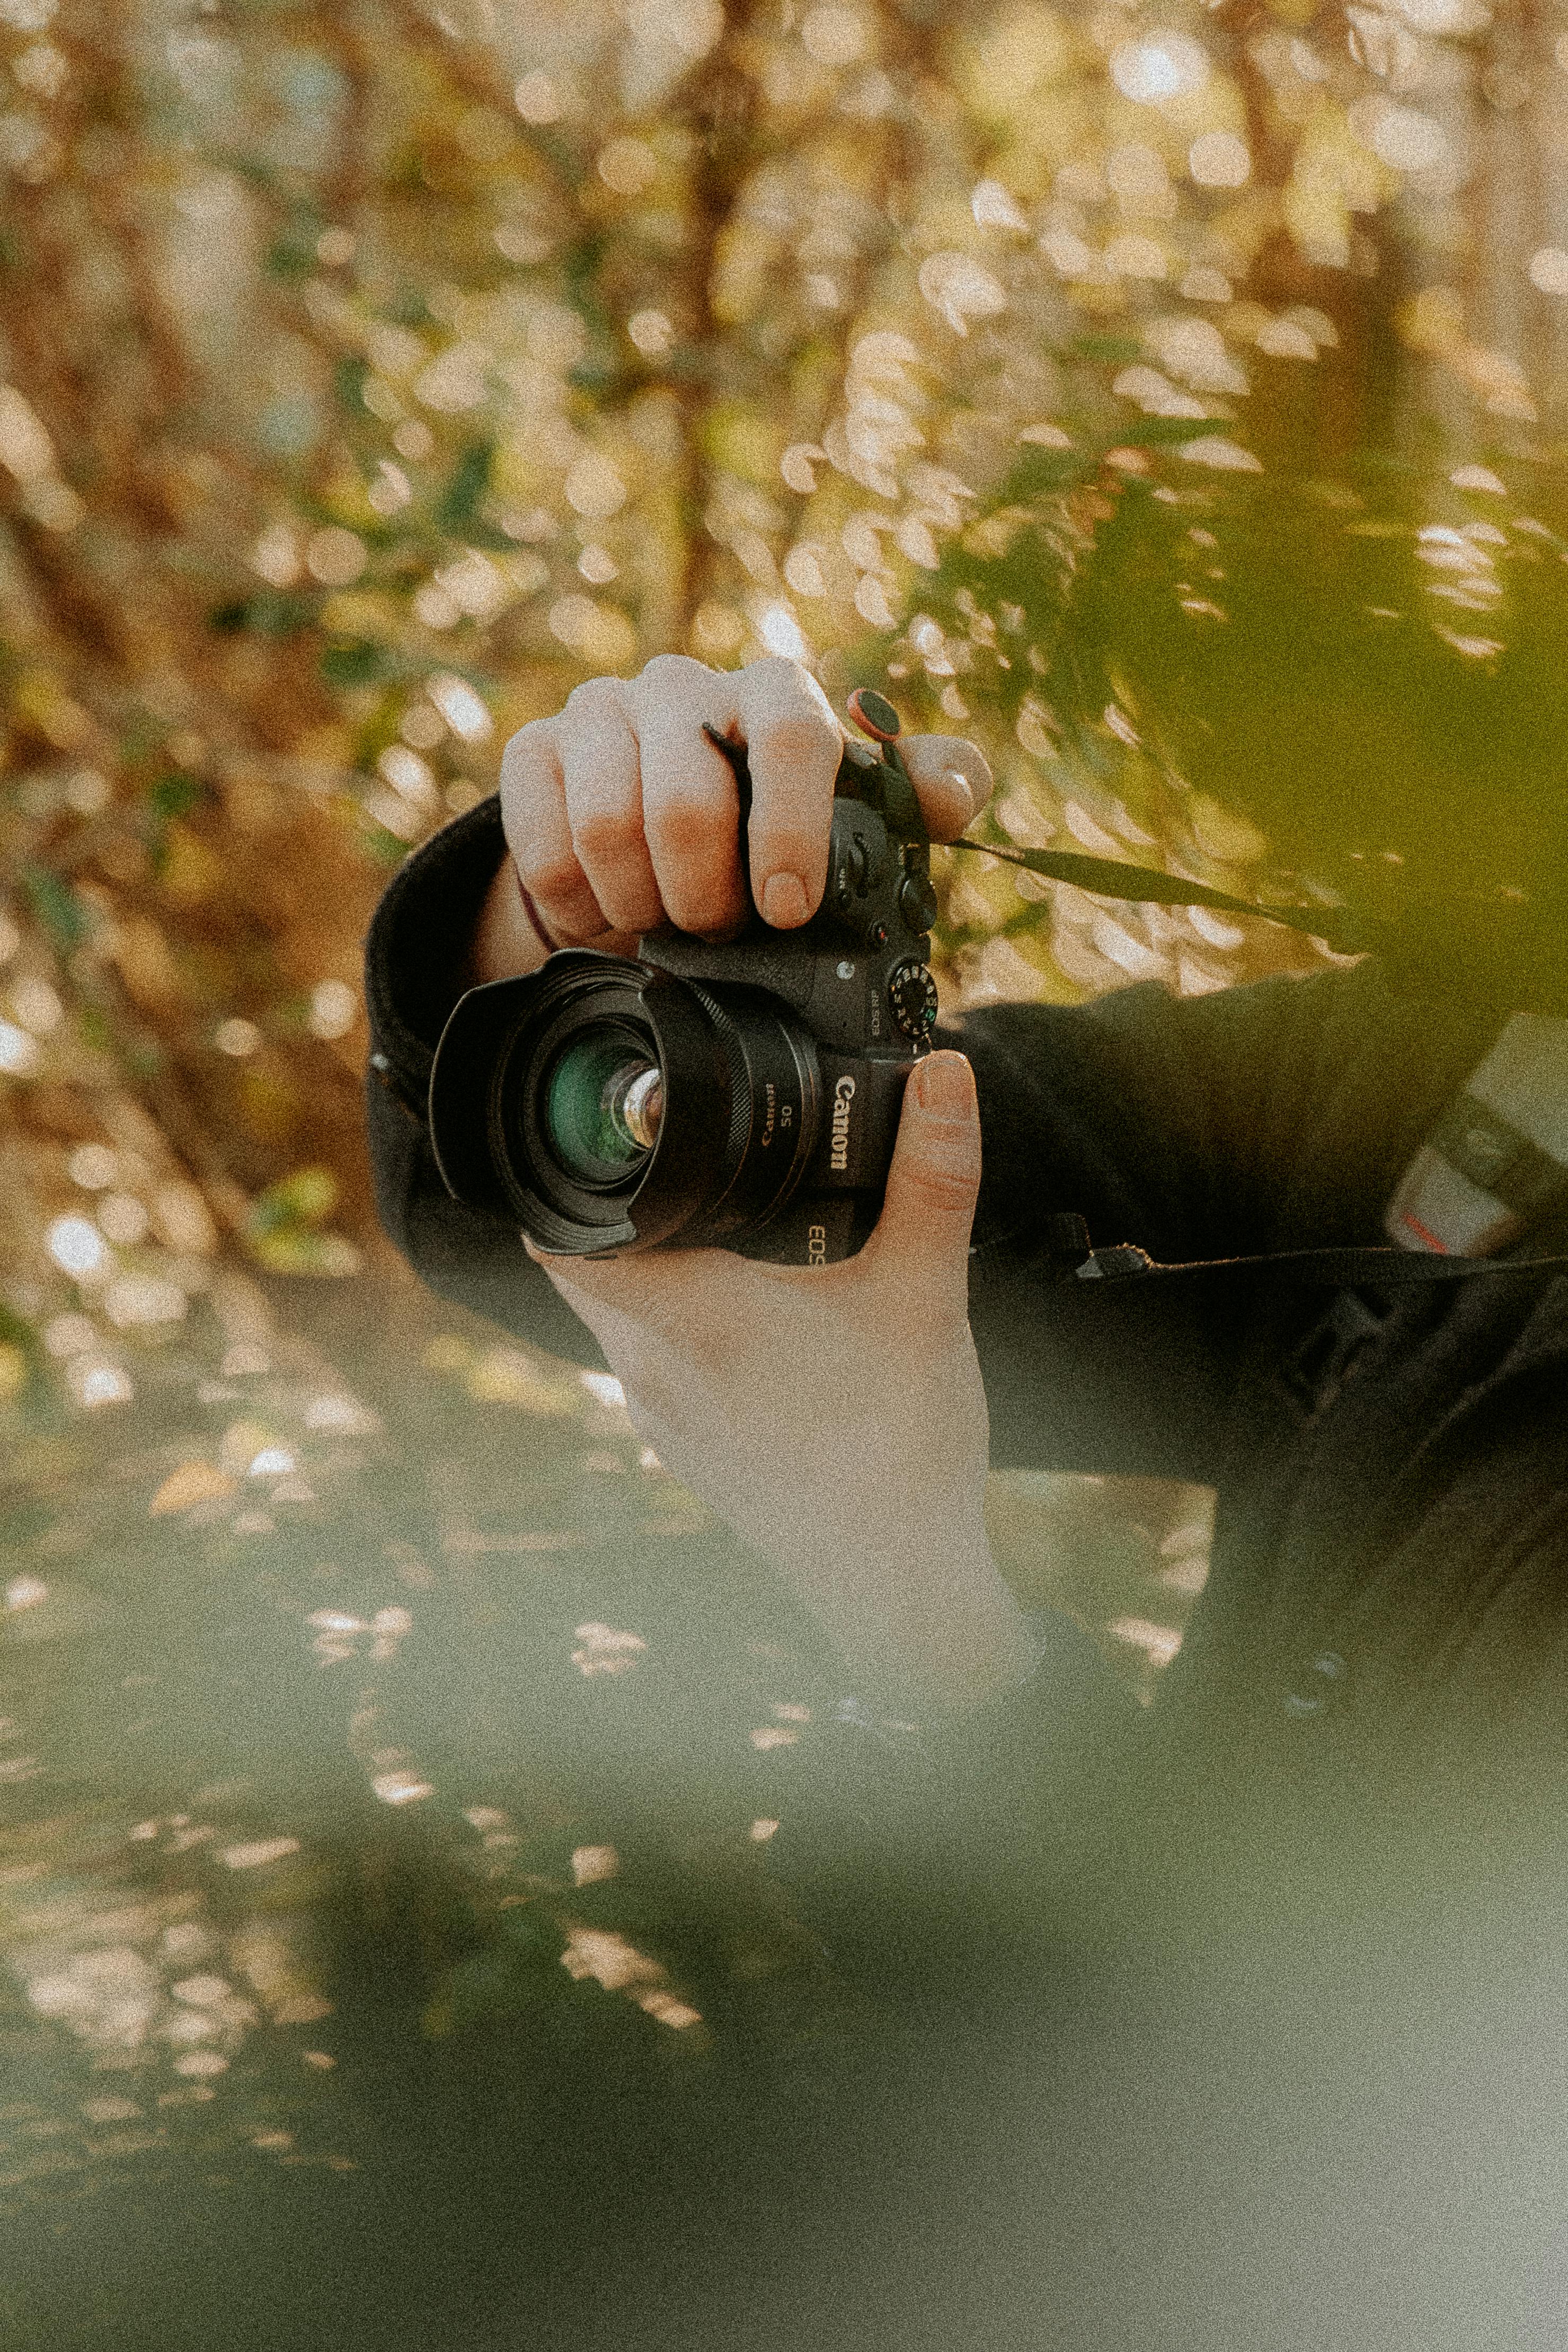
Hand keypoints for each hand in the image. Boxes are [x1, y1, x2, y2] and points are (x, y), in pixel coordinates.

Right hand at [471, 653, 993, 981]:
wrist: (653, 841)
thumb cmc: (766, 827)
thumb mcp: (849, 817)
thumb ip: (913, 797)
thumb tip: (954, 793)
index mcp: (773, 693)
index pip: (789, 733)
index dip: (790, 828)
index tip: (786, 906)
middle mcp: (683, 685)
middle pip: (686, 800)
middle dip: (706, 895)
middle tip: (720, 932)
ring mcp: (601, 711)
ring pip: (609, 827)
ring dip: (642, 904)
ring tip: (664, 922)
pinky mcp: (534, 751)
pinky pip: (548, 851)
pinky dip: (581, 907)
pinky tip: (605, 914)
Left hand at [528, 1051, 1035, 1716]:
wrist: (899, 1585)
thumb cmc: (900, 1448)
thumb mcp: (925, 1293)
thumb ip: (932, 1175)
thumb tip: (943, 1073)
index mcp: (687, 1317)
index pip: (564, 1231)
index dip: (572, 1169)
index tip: (612, 1129)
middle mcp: (649, 1369)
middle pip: (582, 1263)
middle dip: (619, 1206)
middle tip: (678, 1161)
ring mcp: (658, 1418)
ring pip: (614, 1315)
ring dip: (647, 1267)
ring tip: (717, 1226)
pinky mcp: (684, 1450)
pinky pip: (647, 1364)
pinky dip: (675, 1324)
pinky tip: (744, 1314)